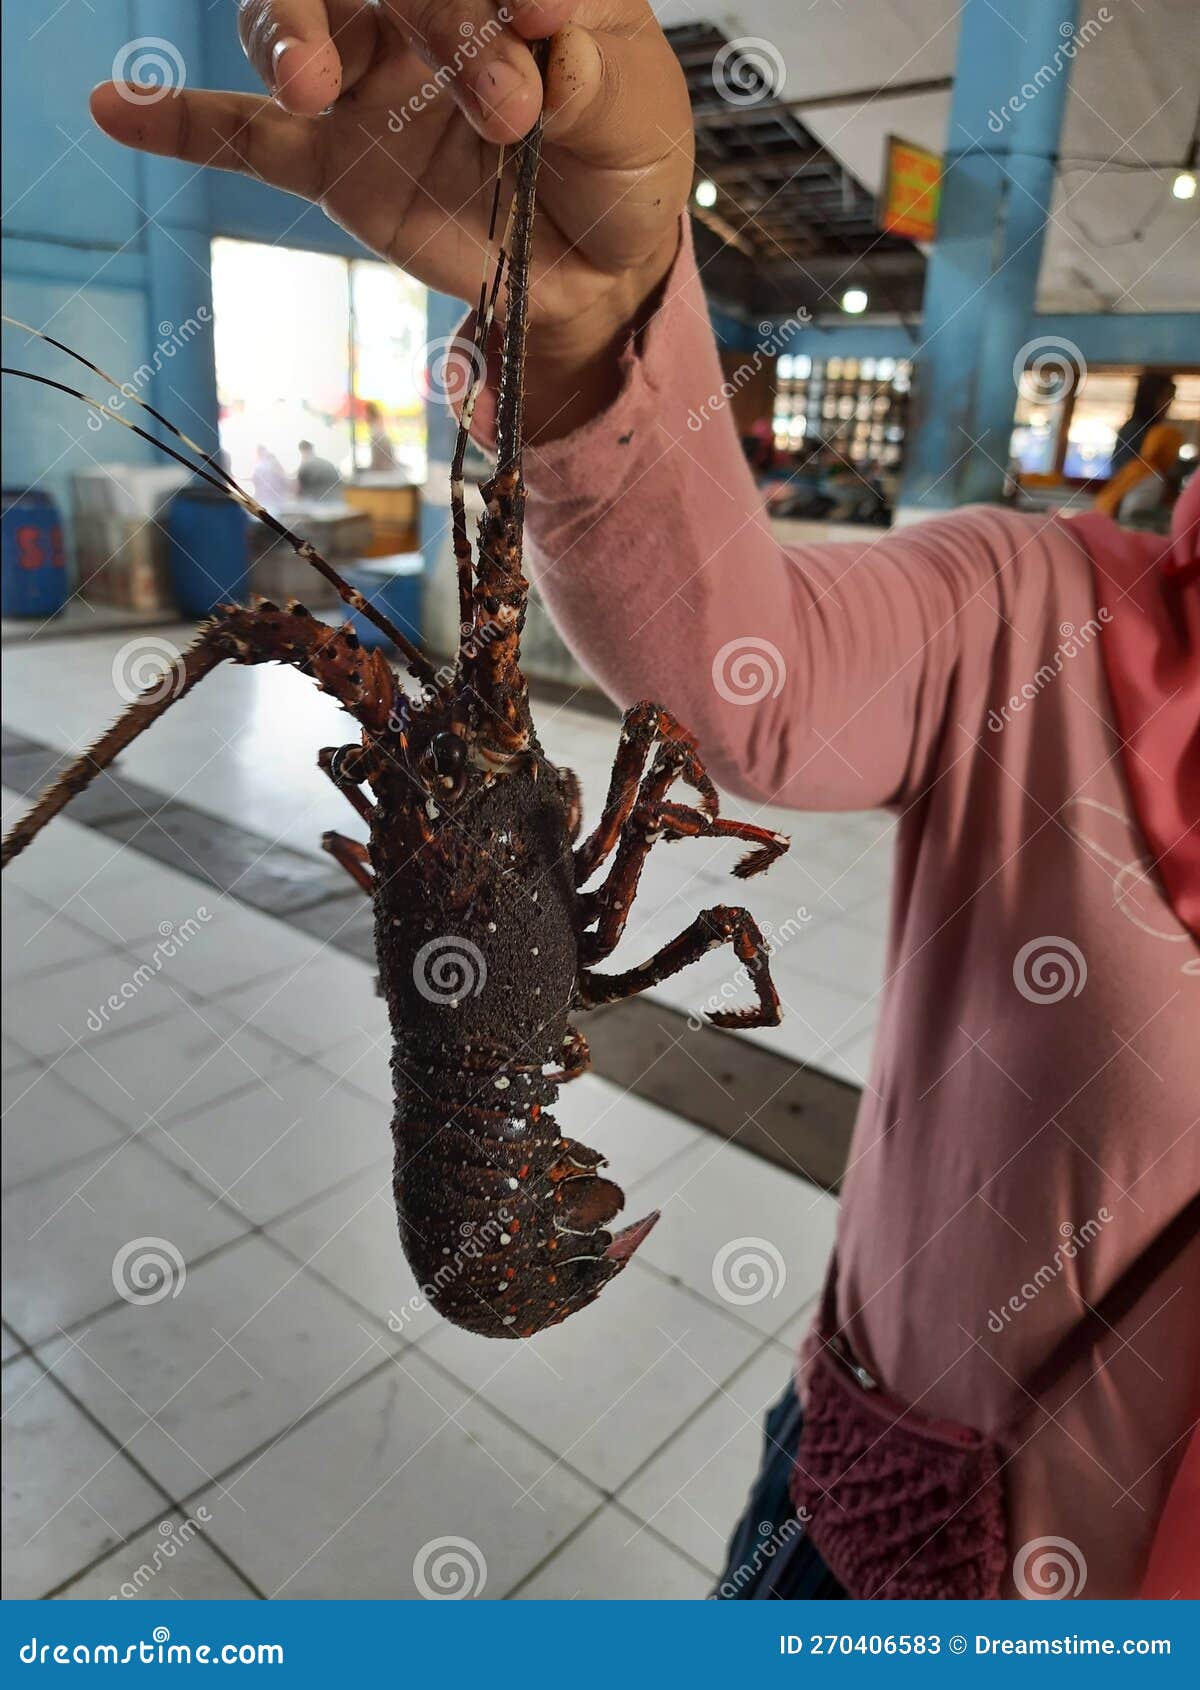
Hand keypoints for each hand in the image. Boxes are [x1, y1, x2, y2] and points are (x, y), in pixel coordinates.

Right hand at [90, 2, 693, 436]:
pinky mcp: (329, 158)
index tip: (544, 22)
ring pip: (289, 23)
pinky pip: (238, 131)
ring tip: (310, 85)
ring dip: (289, 37)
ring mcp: (361, 77)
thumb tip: (547, 21)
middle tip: (502, 106)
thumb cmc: (620, 167)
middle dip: (431, 17)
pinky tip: (114, 106)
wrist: (594, 270)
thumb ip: (591, 70)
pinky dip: (175, 121)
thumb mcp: (635, 115)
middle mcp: (416, 7)